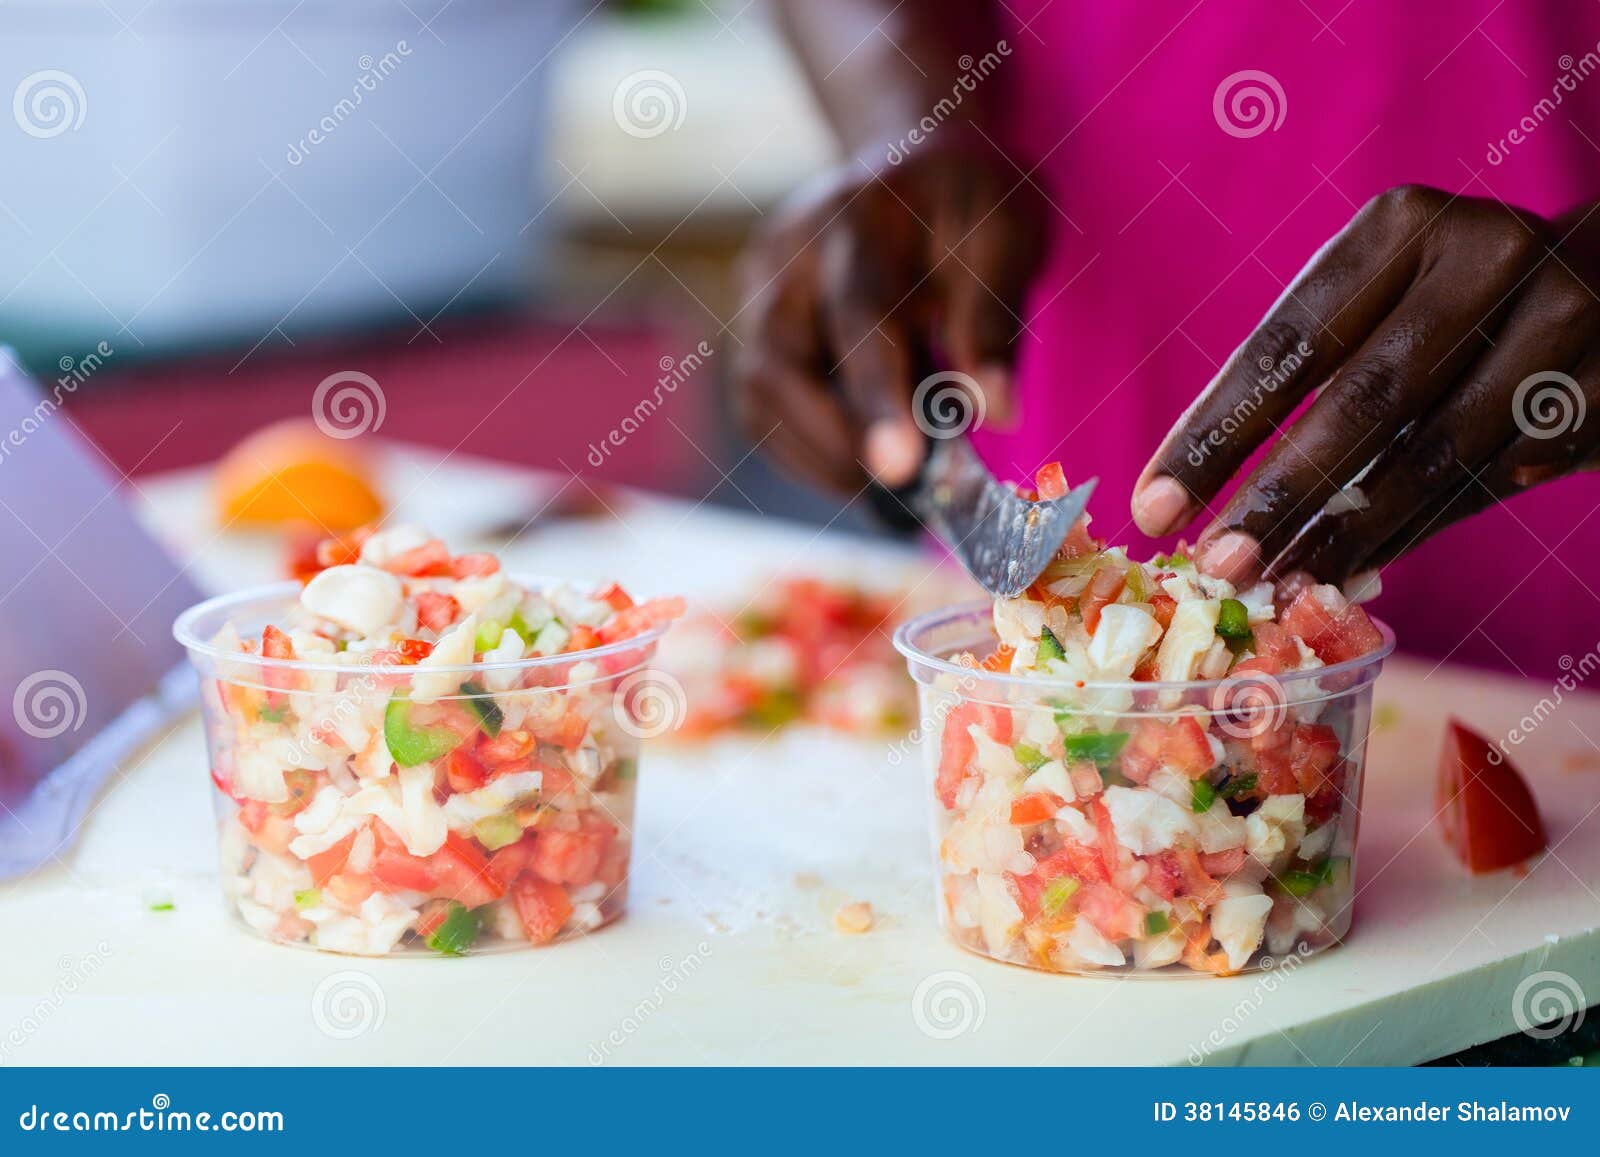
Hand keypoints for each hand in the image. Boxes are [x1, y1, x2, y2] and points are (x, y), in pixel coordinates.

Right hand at [731, 140, 1049, 492]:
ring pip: (759, 394)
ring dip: (822, 454)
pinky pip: (761, 405)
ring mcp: (758, 287)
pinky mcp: (750, 320)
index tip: (899, 470)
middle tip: (906, 488)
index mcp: (861, 217)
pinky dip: (809, 447)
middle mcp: (789, 251)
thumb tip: (994, 412)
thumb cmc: (966, 203)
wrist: (910, 159)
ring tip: (892, 477)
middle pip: (779, 365)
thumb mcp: (1007, 236)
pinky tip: (860, 454)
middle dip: (839, 443)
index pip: (860, 316)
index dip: (876, 399)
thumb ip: (994, 322)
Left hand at [1132, 184, 1599, 585]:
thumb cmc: (1458, 295)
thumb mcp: (1384, 293)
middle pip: (1362, 402)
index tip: (1154, 506)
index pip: (1289, 344)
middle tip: (1215, 565)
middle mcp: (1488, 258)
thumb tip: (1209, 502)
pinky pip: (1489, 482)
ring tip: (1282, 585)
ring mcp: (1563, 321)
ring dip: (1348, 534)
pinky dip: (1416, 531)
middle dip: (1278, 496)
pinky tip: (1361, 568)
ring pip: (1432, 456)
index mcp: (1404, 225)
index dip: (1217, 433)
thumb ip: (1316, 372)